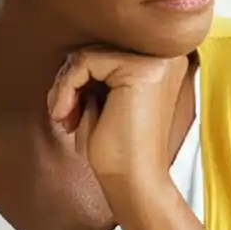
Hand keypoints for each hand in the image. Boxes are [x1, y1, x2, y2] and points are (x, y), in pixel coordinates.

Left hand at [46, 48, 191, 199]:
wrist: (134, 183)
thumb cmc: (117, 147)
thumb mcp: (104, 97)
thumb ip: (97, 68)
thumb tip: (71, 46)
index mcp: (161, 61)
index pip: (106, 48)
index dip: (79, 76)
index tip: (69, 110)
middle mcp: (166, 55)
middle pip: (97, 46)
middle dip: (69, 80)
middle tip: (64, 115)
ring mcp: (157, 60)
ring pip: (87, 53)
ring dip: (64, 86)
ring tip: (65, 117)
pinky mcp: (141, 69)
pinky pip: (85, 61)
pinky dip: (65, 88)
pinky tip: (67, 115)